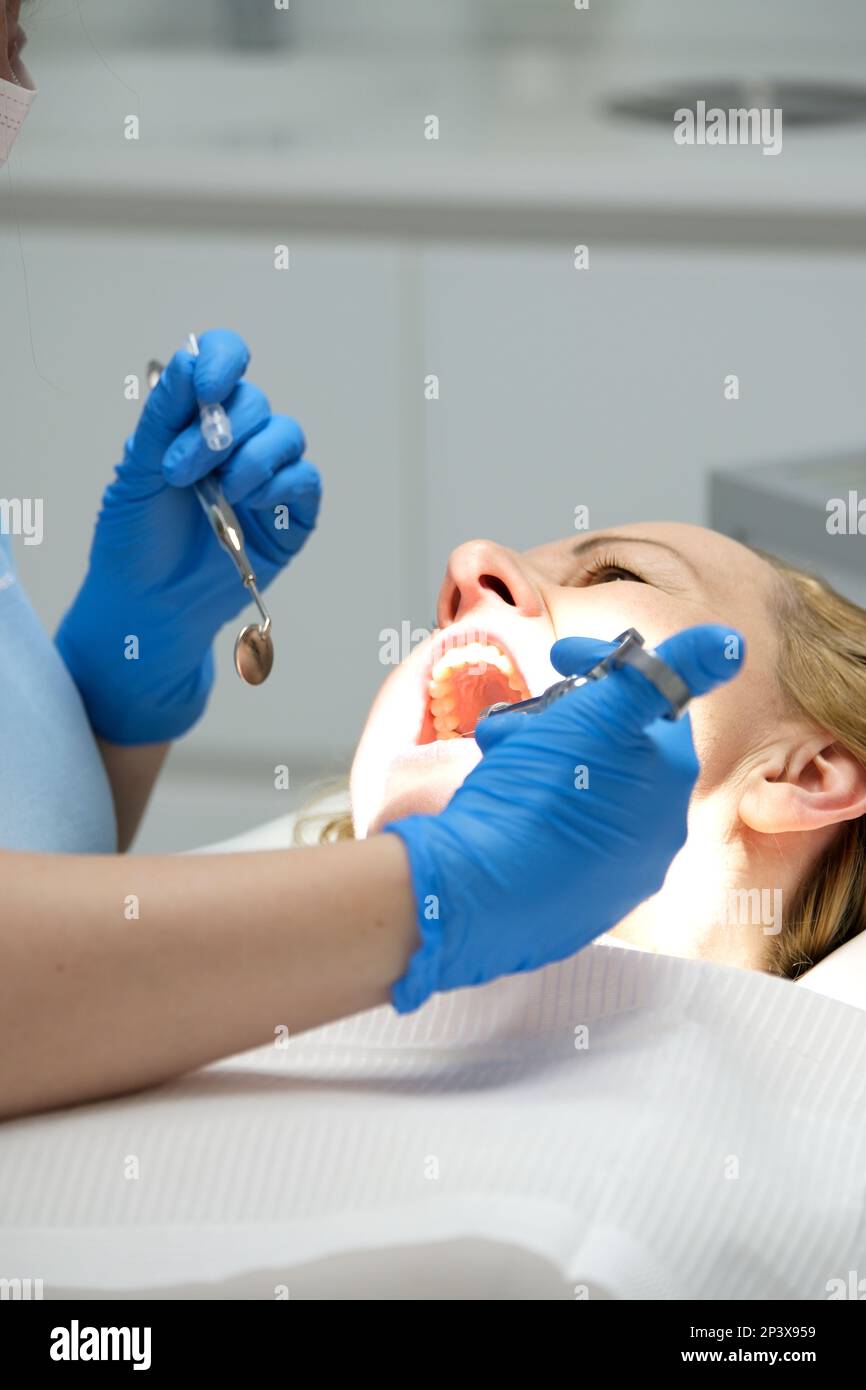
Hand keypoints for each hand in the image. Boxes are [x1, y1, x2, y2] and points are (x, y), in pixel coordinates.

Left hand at [57, 330, 320, 743]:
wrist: (148, 604)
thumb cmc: (135, 539)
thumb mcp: (136, 471)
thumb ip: (164, 416)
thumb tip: (190, 359)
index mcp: (195, 420)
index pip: (223, 362)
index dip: (222, 361)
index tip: (205, 386)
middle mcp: (236, 442)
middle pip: (254, 401)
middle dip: (220, 430)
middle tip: (182, 470)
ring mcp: (267, 477)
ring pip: (285, 435)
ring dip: (252, 457)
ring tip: (223, 490)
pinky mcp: (291, 515)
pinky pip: (304, 479)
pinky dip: (279, 483)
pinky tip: (249, 502)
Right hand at [387, 624, 743, 1011]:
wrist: (479, 893)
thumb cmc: (541, 795)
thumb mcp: (603, 713)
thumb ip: (670, 673)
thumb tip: (732, 642)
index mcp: (670, 780)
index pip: (652, 701)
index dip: (605, 669)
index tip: (559, 656)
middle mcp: (658, 832)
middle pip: (615, 745)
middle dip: (566, 718)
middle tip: (524, 716)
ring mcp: (618, 874)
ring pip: (585, 789)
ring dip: (544, 757)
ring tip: (503, 754)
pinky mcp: (577, 904)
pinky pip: (562, 836)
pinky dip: (536, 807)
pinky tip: (505, 803)